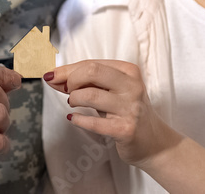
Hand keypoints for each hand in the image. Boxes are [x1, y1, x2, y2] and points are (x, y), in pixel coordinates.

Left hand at [45, 60, 181, 168]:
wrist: (153, 142)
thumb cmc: (126, 112)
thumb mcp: (111, 91)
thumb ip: (87, 82)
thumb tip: (53, 77)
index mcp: (128, 71)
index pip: (91, 63)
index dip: (67, 70)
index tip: (51, 76)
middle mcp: (132, 86)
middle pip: (91, 71)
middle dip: (70, 80)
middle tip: (66, 91)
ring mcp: (130, 108)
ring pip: (90, 95)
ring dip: (74, 99)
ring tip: (73, 104)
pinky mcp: (126, 129)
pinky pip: (94, 123)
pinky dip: (78, 119)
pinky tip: (73, 118)